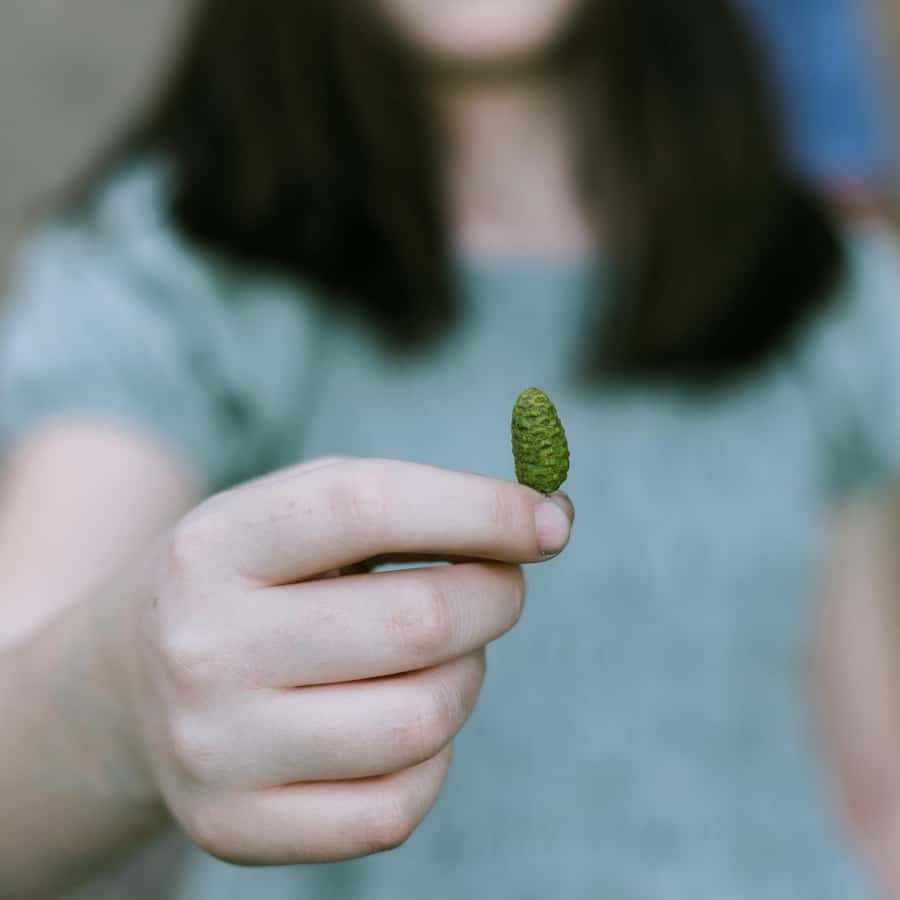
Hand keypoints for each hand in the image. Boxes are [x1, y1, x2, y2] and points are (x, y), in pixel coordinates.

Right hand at [118, 458, 572, 864]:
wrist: (132, 680)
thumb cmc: (254, 580)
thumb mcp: (299, 516)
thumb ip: (414, 506)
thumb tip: (548, 519)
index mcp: (217, 545)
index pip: (369, 506)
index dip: (481, 509)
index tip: (552, 519)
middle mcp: (203, 648)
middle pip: (418, 622)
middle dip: (494, 594)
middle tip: (495, 584)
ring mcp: (215, 750)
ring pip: (424, 719)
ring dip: (466, 676)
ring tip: (437, 653)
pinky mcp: (237, 828)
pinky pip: (399, 807)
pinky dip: (433, 758)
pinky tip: (403, 717)